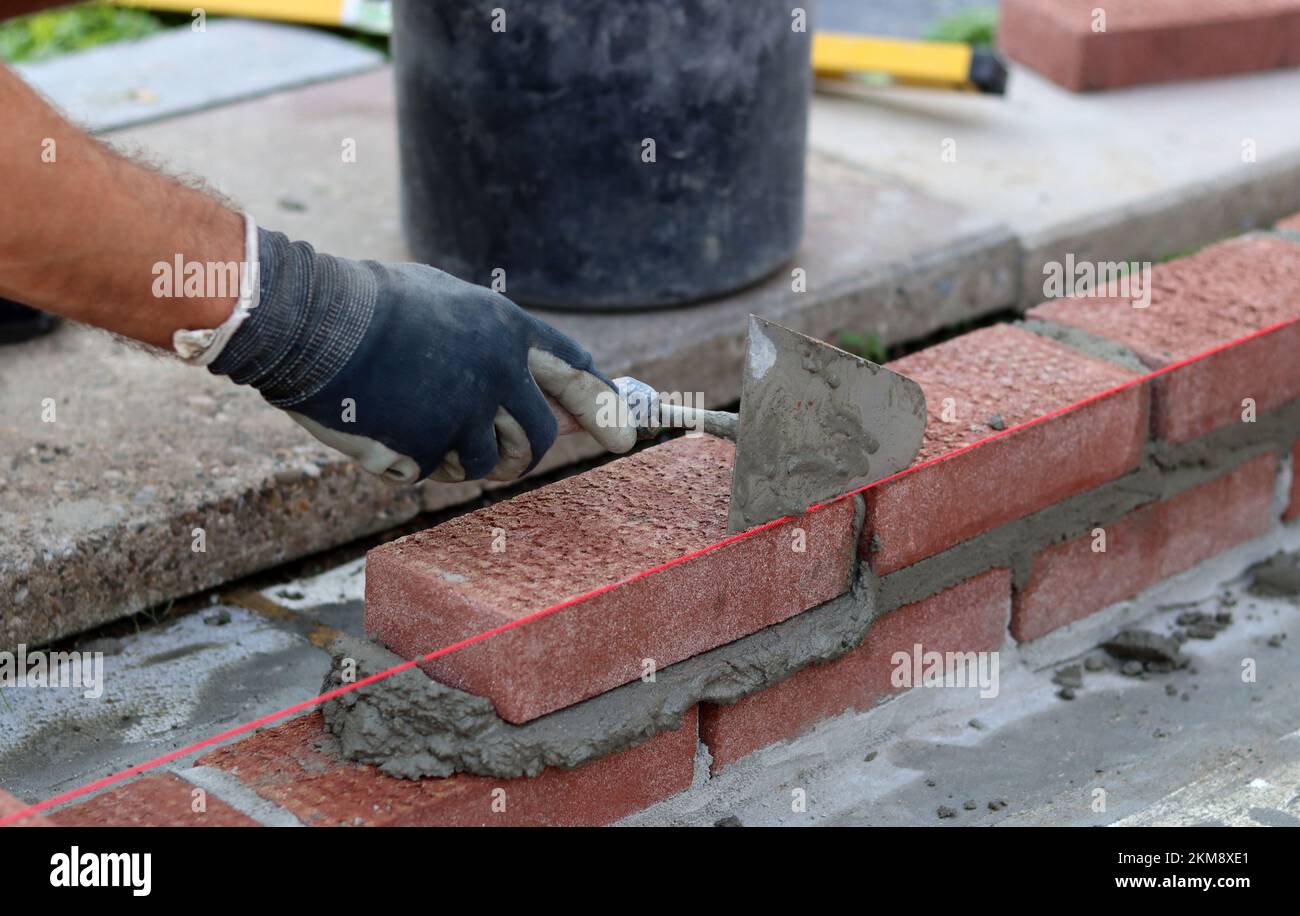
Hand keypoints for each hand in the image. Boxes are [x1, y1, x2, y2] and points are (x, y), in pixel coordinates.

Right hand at [207, 229, 634, 483]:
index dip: (605, 404)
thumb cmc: (372, 309)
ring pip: (490, 464)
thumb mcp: (447, 305)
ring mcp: (467, 408)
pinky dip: (413, 463)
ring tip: (419, 426)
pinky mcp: (432, 444)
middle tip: (507, 463)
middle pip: (539, 437)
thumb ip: (498, 345)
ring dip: (464, 461)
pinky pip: (437, 473)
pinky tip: (384, 429)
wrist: (311, 321)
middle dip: (524, 457)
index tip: (624, 432)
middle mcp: (499, 368)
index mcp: (506, 328)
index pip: (577, 372)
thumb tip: (548, 390)